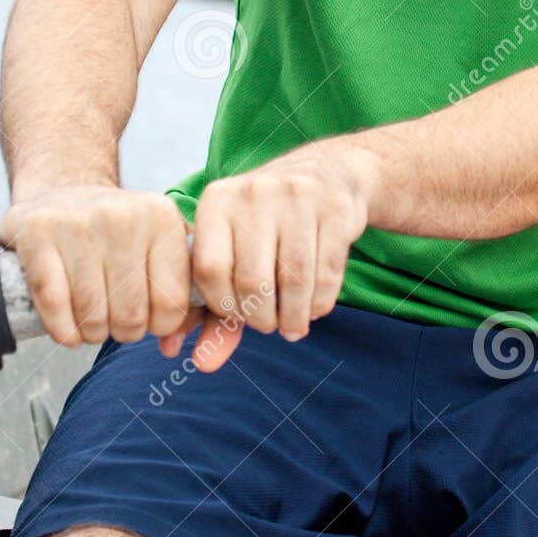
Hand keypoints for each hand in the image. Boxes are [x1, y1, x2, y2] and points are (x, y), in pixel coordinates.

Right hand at [0, 184, 198, 358]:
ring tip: (92, 323)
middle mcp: (122, 215)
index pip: (171, 301)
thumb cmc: (116, 233)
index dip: (160, 325)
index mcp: (161, 216)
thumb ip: (175, 286)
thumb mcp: (156, 241)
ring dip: (92, 333)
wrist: (63, 192)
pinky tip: (68, 331)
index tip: (149, 320)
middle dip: (124, 331)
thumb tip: (172, 345)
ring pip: (92, 314)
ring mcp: (77, 222)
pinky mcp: (37, 232)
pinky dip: (63, 330)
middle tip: (116, 322)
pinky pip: (54, 304)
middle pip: (131, 314)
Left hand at [190, 139, 381, 370]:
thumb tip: (201, 363)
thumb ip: (215, 308)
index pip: (210, 271)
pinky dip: (321, 303)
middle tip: (269, 324)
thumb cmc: (268, 225)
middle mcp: (255, 192)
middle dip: (262, 319)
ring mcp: (298, 197)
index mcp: (217, 199)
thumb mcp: (235, 251)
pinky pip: (327, 274)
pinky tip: (315, 307)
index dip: (223, 307)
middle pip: (253, 281)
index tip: (238, 315)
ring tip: (292, 323)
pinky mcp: (336, 209)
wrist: (328, 173)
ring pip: (294, 281)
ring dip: (294, 317)